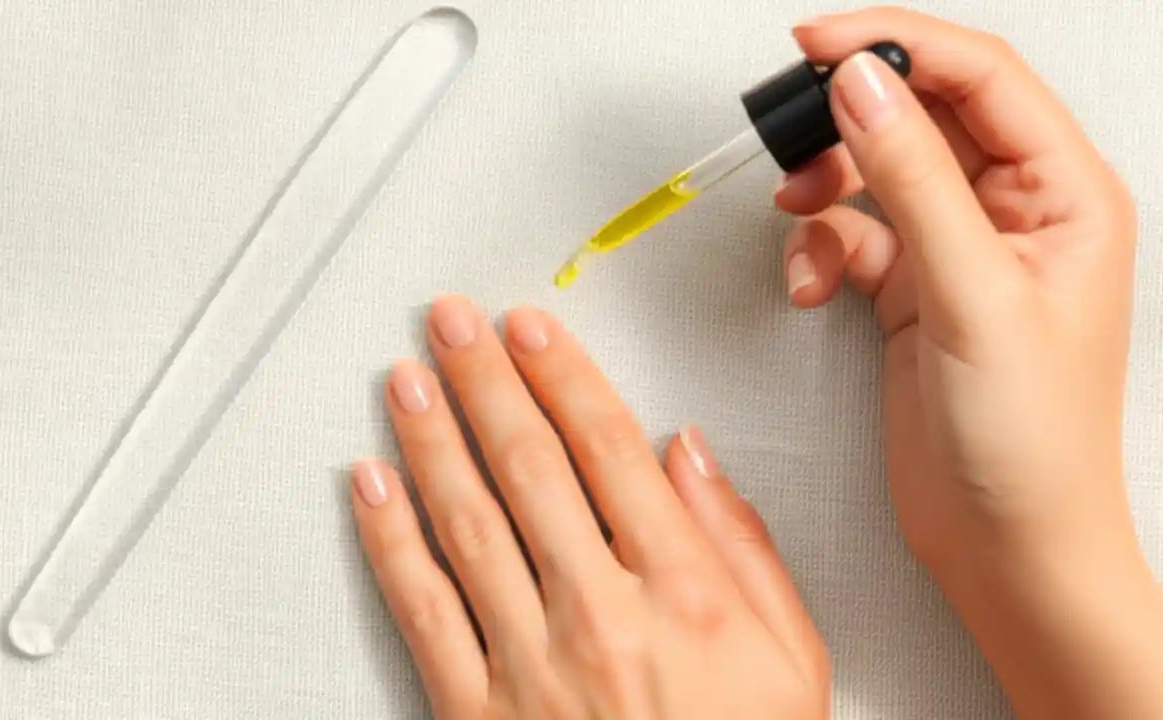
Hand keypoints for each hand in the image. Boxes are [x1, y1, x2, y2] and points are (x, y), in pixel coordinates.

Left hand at [351, 296, 827, 718]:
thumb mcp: (792, 658)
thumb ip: (741, 547)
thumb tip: (686, 454)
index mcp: (685, 594)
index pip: (609, 449)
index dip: (561, 374)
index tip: (531, 328)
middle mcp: (603, 617)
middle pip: (530, 466)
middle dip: (484, 380)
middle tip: (452, 323)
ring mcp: (532, 664)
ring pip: (467, 522)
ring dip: (430, 438)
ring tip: (407, 379)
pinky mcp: (475, 711)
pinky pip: (423, 609)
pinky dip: (388, 539)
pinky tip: (370, 484)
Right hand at [776, 7, 1162, 717]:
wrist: (1007, 546)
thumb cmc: (1030, 442)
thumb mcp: (972, 296)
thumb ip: (914, 181)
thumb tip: (863, 85)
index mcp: (1066, 192)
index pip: (981, 75)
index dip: (897, 44)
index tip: (815, 42)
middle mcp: (1016, 210)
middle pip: (923, 115)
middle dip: (849, 120)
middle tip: (786, 131)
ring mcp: (961, 250)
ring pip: (877, 172)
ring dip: (825, 189)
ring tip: (796, 217)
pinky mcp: (915, 290)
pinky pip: (853, 234)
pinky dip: (819, 249)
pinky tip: (811, 286)